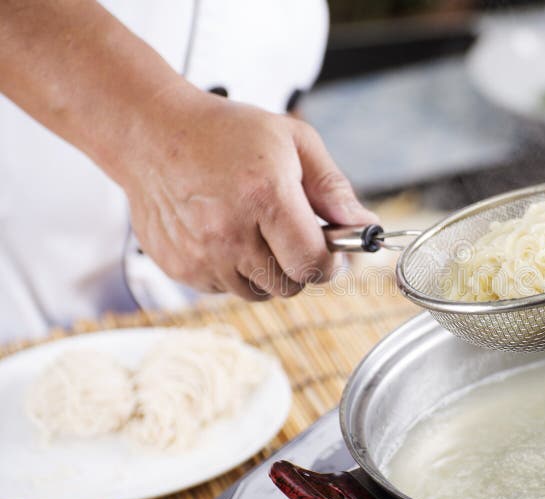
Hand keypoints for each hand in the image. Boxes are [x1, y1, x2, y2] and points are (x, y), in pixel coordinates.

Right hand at [115, 89, 376, 299]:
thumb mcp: (294, 142)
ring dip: (268, 270)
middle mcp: (231, 233)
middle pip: (291, 285)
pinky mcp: (181, 268)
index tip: (330, 247)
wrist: (152, 135)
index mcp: (266, 197)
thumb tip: (366, 227)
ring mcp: (202, 255)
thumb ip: (334, 189)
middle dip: (301, 264)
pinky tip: (225, 234)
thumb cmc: (227, 133)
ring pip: (261, 292)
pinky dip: (235, 270)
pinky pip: (227, 289)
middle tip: (289, 231)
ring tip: (254, 228)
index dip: (331, 261)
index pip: (315, 263)